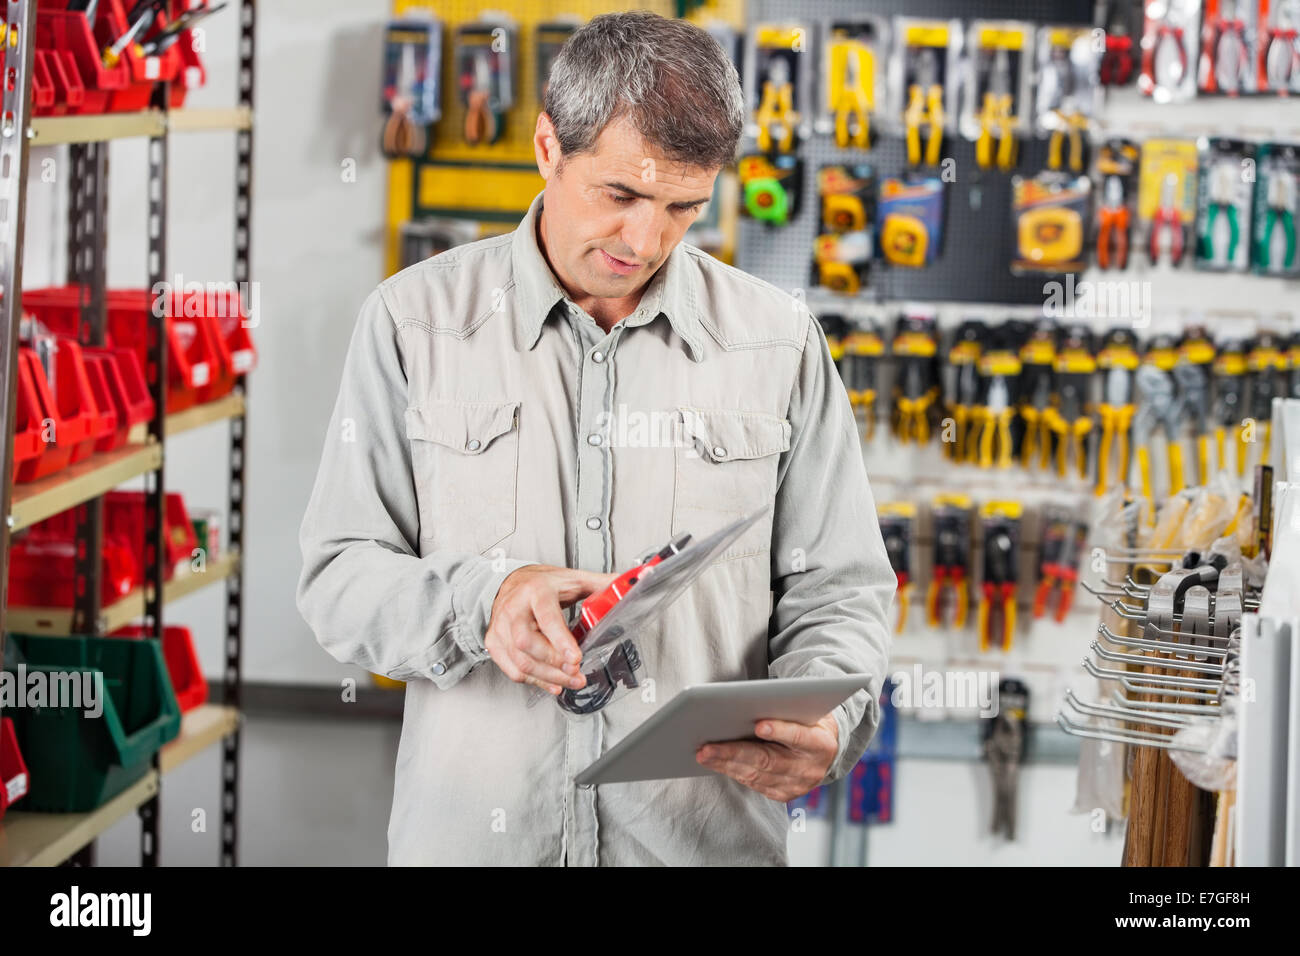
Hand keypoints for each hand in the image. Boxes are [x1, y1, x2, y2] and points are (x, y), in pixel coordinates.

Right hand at [486, 564, 615, 695]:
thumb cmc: (543, 584)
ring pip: (520, 661)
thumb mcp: (573, 579)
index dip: (560, 640)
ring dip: (548, 677)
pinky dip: (534, 681)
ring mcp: (500, 626)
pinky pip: (512, 669)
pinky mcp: (494, 642)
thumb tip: (632, 585)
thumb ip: (602, 585)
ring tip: (570, 680)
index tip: (575, 657)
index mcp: (536, 590)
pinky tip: (552, 683)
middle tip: (577, 673)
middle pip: (528, 644)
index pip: (546, 617)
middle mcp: (514, 608)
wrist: (511, 582)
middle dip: (554, 664)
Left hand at [695, 712, 839, 801]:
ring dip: (726, 764)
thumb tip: (748, 703)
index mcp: (821, 743)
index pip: (800, 737)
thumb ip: (786, 707)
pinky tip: (716, 762)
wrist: (826, 750)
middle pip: (768, 761)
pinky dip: (733, 772)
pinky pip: (754, 783)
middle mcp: (810, 769)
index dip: (780, 731)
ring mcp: (797, 785)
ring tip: (703, 753)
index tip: (759, 725)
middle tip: (707, 747)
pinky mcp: (783, 794)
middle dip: (735, 753)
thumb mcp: (805, 710)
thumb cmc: (808, 720)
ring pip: (756, 775)